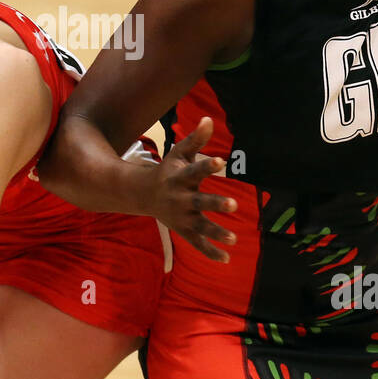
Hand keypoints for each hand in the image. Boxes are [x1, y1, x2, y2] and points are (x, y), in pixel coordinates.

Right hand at [149, 116, 237, 262]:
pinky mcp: (183, 230)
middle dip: (216, 203)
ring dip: (216, 232)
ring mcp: (182, 216)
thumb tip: (209, 119)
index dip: (206, 166)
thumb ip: (195, 140)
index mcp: (180, 178)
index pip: (195, 170)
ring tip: (234, 238)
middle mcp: (181, 198)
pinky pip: (197, 242)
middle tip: (234, 204)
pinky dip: (209, 251)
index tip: (220, 161)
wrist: (143, 194)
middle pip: (200, 202)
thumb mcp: (178, 154)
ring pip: (200, 225)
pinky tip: (226, 258)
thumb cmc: (168, 171)